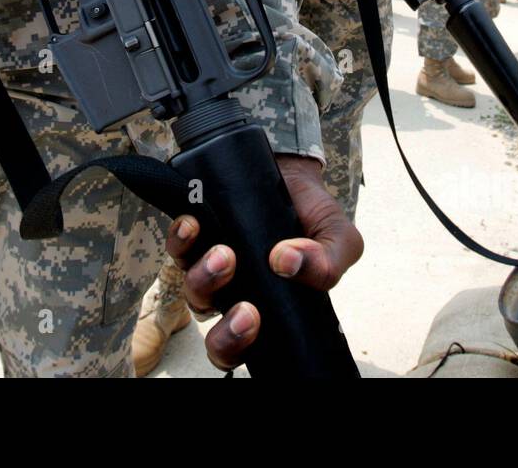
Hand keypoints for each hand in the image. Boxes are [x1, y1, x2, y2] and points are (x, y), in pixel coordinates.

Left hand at [167, 154, 362, 371]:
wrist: (294, 170)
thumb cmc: (313, 215)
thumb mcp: (339, 240)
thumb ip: (328, 263)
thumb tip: (288, 262)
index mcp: (269, 307)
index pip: (244, 348)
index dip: (239, 346)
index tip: (254, 322)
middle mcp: (235, 293)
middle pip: (215, 334)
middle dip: (225, 331)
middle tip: (246, 309)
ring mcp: (211, 265)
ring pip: (194, 288)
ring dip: (205, 276)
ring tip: (226, 254)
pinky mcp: (196, 233)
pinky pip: (177, 245)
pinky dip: (182, 237)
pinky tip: (194, 225)